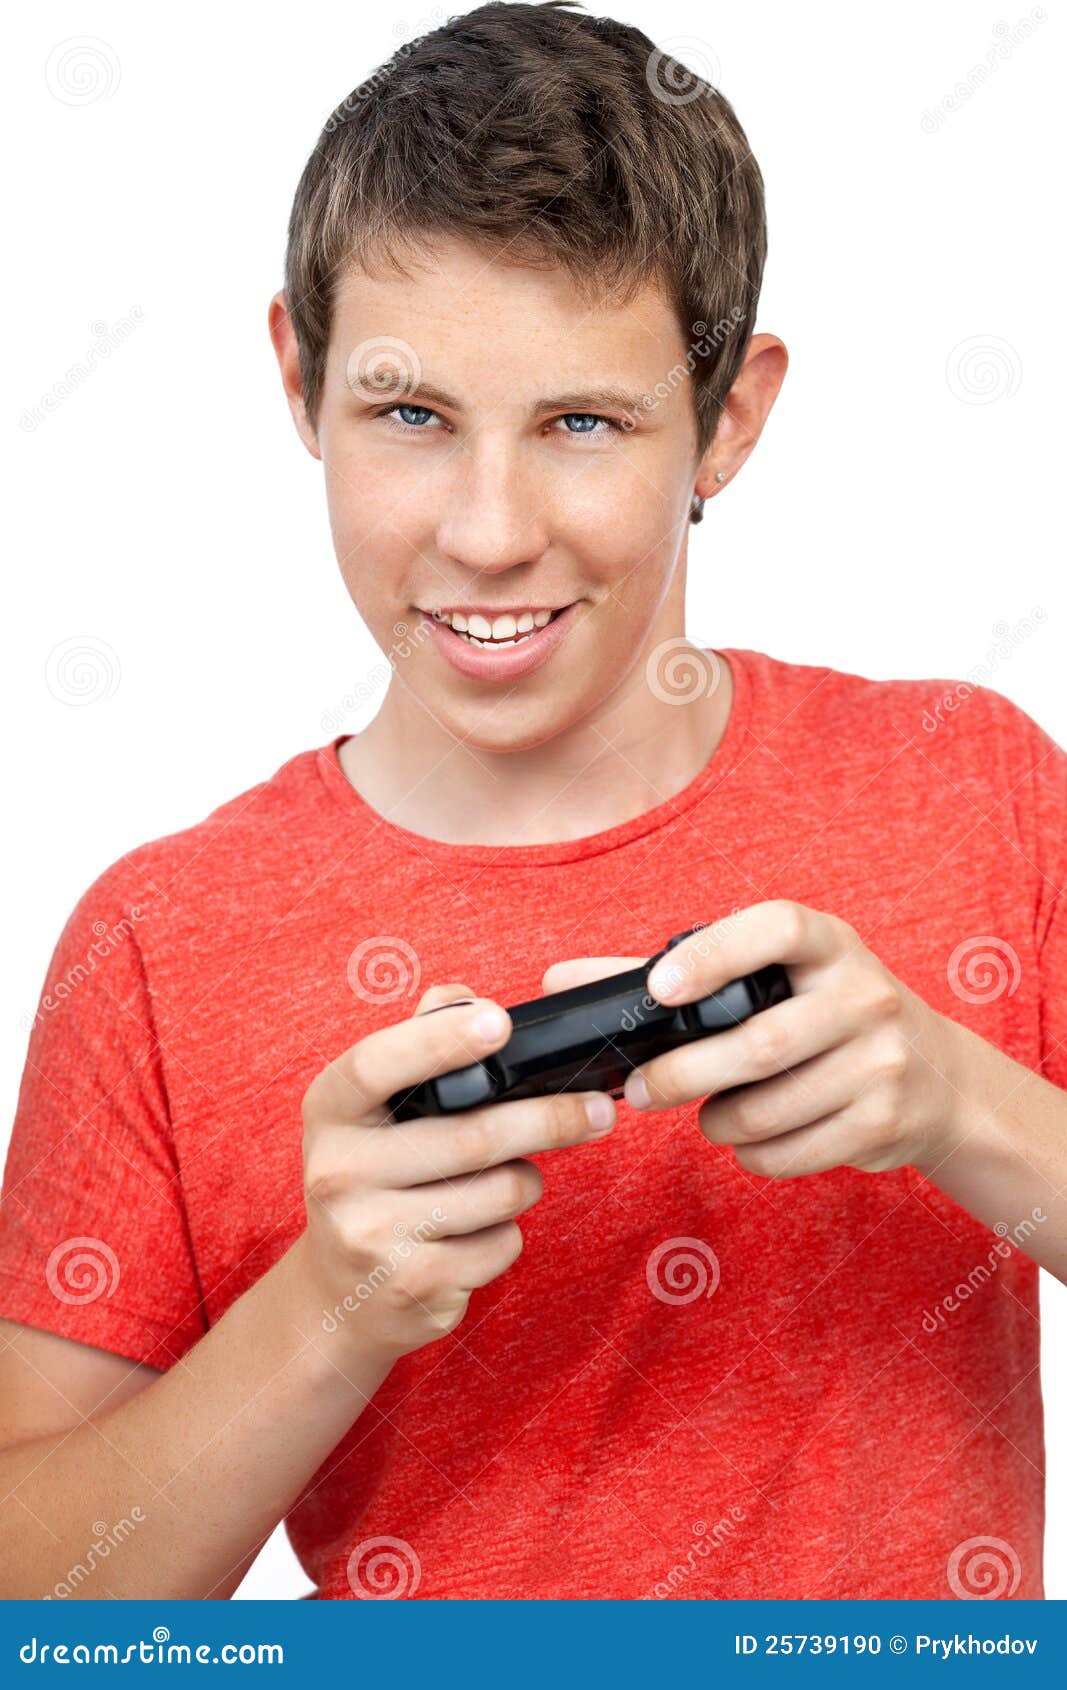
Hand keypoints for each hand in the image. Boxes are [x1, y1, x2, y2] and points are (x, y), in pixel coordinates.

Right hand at [297, 981, 616, 1358]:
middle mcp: (339, 1171)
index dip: (441, 1040)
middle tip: (598, 1109)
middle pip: (472, 1136)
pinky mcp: (413, 1285)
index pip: (379, 1065)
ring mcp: (372, 1234)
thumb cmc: (373, 1179)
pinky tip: (477, 1232)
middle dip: (550, 1119)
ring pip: (500, 1191)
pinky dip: (507, 1233)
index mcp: (331, 1111)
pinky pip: (501, 1243)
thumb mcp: (372, 1111)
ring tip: (508, 1179)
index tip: (500, 1020)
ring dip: (525, 1181)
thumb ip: (416, 1047)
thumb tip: (466, 999)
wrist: (341, 1296)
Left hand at [542, 900, 966, 1179]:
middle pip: (756, 1043)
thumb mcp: (768, 979)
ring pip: (767, 1106)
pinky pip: (792, 1151)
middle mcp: (863, 992)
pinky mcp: (886, 1120)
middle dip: (683, 1073)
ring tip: (708, 1114)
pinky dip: (754, 1154)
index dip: (715, 955)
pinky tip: (751, 1140)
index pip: (773, 929)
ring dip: (718, 1121)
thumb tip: (560, 978)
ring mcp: (883, 1058)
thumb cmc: (818, 1013)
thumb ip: (663, 975)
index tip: (660, 987)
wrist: (937, 1078)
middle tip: (640, 1091)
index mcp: (826, 942)